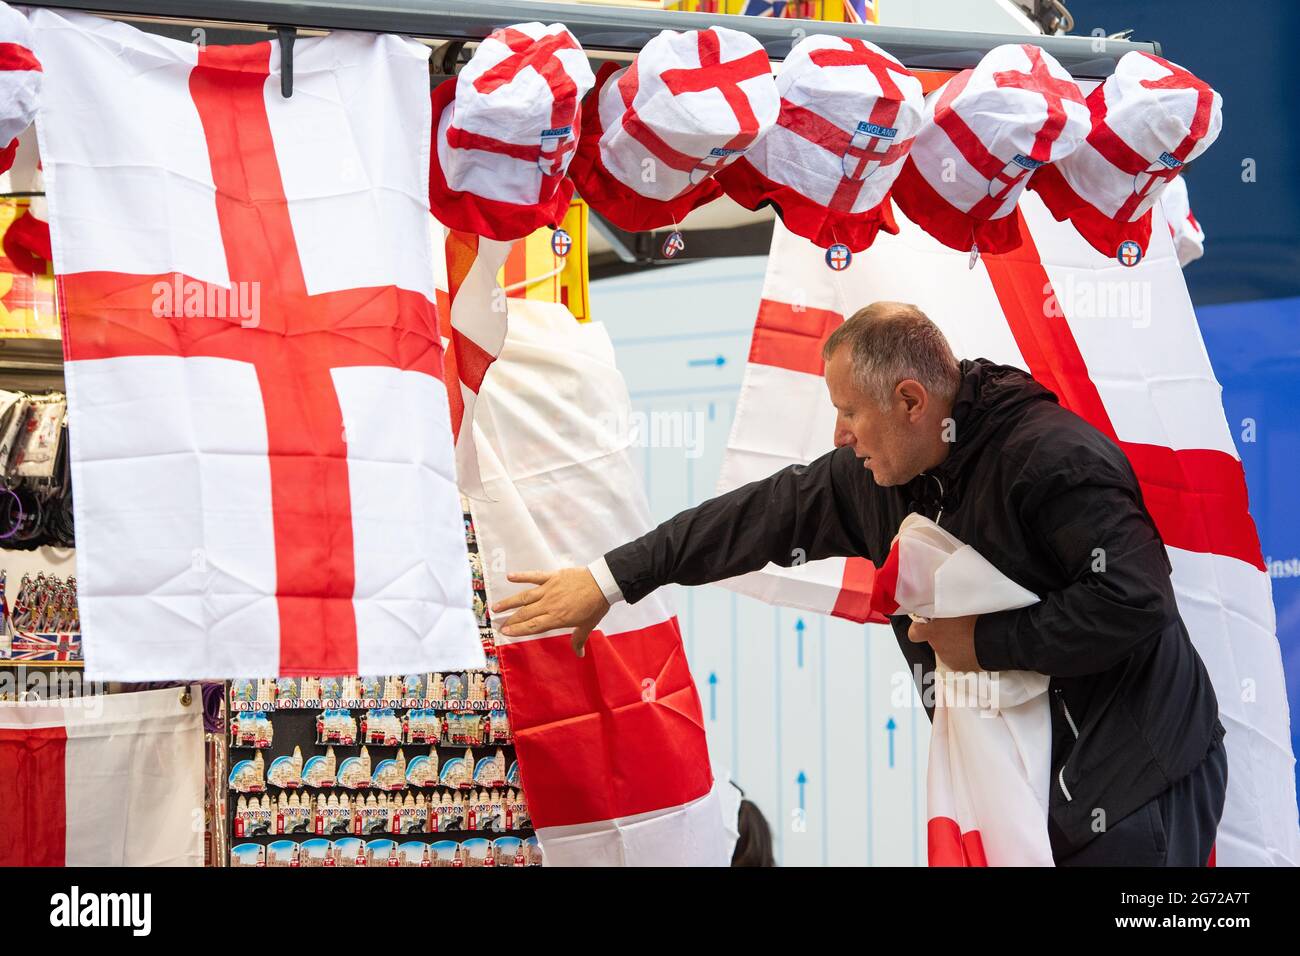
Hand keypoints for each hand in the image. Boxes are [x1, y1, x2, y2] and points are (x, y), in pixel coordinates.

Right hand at [491, 567, 610, 657]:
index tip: (505, 632)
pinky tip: (509, 577)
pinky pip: (534, 576)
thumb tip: (579, 655)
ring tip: (496, 607)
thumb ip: (578, 639)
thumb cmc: (596, 606)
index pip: (533, 626)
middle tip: (497, 624)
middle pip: (525, 613)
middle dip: (510, 620)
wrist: (603, 583)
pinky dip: (522, 576)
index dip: (518, 630)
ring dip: (509, 602)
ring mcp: (549, 589)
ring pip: (525, 597)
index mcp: (557, 618)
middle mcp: (549, 605)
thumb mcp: (588, 626)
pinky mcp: (552, 577)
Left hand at [908, 614, 980, 670]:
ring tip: (968, 637)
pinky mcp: (961, 667)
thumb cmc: (976, 620)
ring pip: (946, 650)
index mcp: (933, 632)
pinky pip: (958, 659)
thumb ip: (942, 611)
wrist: (994, 639)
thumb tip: (938, 608)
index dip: (918, 628)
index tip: (925, 623)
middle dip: (941, 635)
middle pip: (934, 640)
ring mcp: (949, 659)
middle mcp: (938, 647)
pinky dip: (963, 654)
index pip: (914, 633)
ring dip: (953, 644)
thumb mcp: (955, 609)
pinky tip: (973, 647)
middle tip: (956, 627)